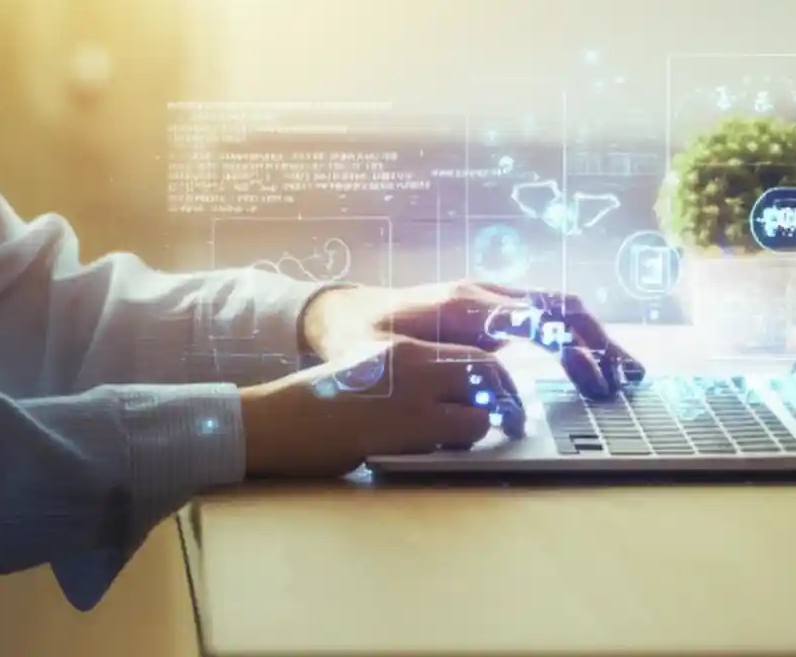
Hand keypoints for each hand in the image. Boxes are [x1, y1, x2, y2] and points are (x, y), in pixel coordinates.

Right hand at [240, 337, 522, 476]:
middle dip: (507, 396)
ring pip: (483, 404)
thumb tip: (456, 397)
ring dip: (487, 424)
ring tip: (477, 437)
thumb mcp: (370, 372)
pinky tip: (449, 449)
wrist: (282, 420)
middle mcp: (416, 360)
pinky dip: (467, 443)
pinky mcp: (411, 424)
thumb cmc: (320, 404)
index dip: (493, 373)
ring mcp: (416, 392)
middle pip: (488, 369)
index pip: (470, 349)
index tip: (501, 391)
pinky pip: (465, 430)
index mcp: (404, 345)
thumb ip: (411, 376)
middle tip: (513, 419)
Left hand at [300, 281, 644, 399]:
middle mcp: (485, 293)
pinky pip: (543, 315)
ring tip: (624, 372)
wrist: (338, 313)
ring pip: (558, 307)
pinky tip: (592, 361)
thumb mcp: (391, 362)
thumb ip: (444, 371)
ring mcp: (490, 297)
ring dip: (593, 338)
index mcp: (466, 306)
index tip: (595, 384)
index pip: (538, 321)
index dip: (572, 352)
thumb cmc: (360, 342)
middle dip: (599, 342)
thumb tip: (497, 394)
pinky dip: (573, 336)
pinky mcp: (490, 309)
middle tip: (625, 381)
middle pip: (560, 307)